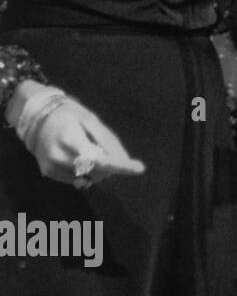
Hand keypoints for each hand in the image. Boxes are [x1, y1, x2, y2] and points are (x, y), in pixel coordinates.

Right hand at [27, 97, 145, 188]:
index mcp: (71, 140)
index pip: (101, 160)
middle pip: (98, 172)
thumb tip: (124, 160)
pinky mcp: (48, 173)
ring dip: (97, 169)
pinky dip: (84, 172)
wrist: (36, 118)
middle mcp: (60, 157)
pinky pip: (77, 180)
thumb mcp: (90, 119)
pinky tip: (76, 157)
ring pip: (89, 178)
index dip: (122, 166)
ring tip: (86, 150)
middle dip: (109, 164)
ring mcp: (52, 167)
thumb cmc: (68, 115)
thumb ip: (108, 141)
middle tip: (100, 148)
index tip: (140, 168)